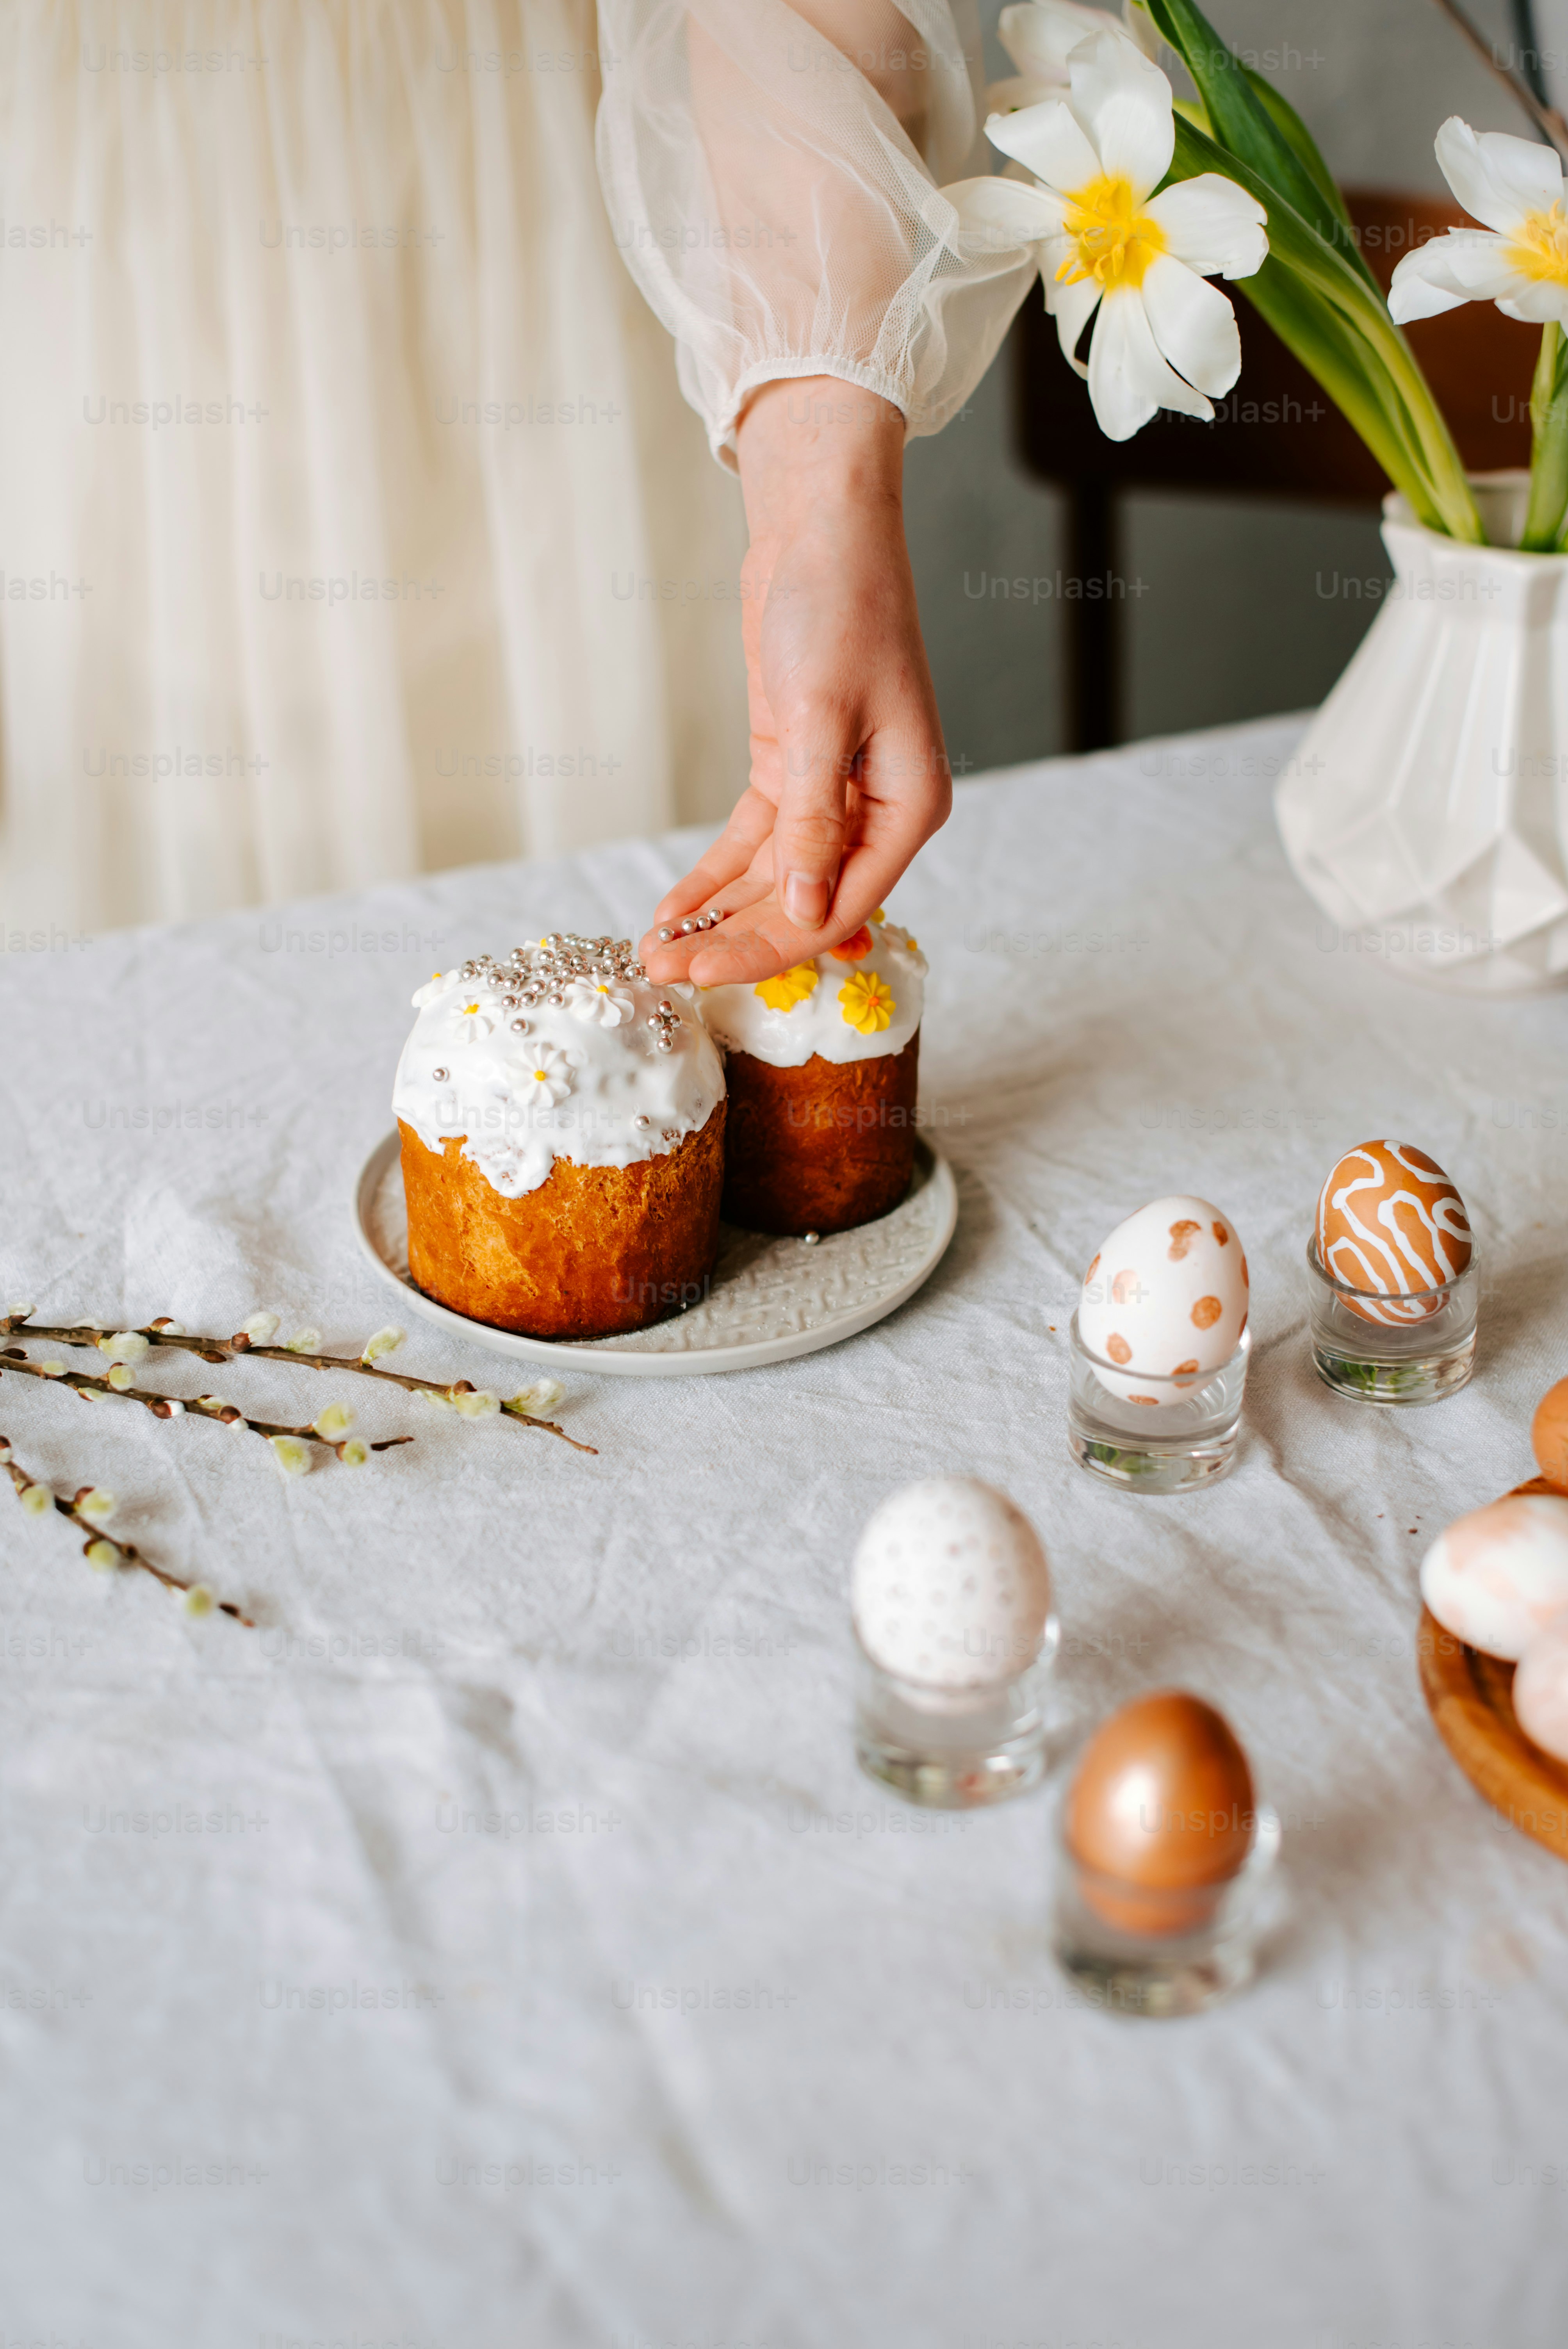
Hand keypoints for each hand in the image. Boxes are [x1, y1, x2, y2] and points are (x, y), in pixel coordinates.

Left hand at [638, 377, 950, 985]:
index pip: (837, 906)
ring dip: (718, 917)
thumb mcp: (821, 716)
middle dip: (733, 942)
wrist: (822, 532)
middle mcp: (878, 812)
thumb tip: (805, 912)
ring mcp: (834, 795)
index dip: (769, 947)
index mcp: (909, 805)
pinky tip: (674, 910)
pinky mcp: (792, 772)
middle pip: (802, 904)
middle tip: (662, 974)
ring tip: (657, 953)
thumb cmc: (842, 606)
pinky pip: (755, 844)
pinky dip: (716, 876)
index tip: (701, 974)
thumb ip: (815, 821)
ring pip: (775, 881)